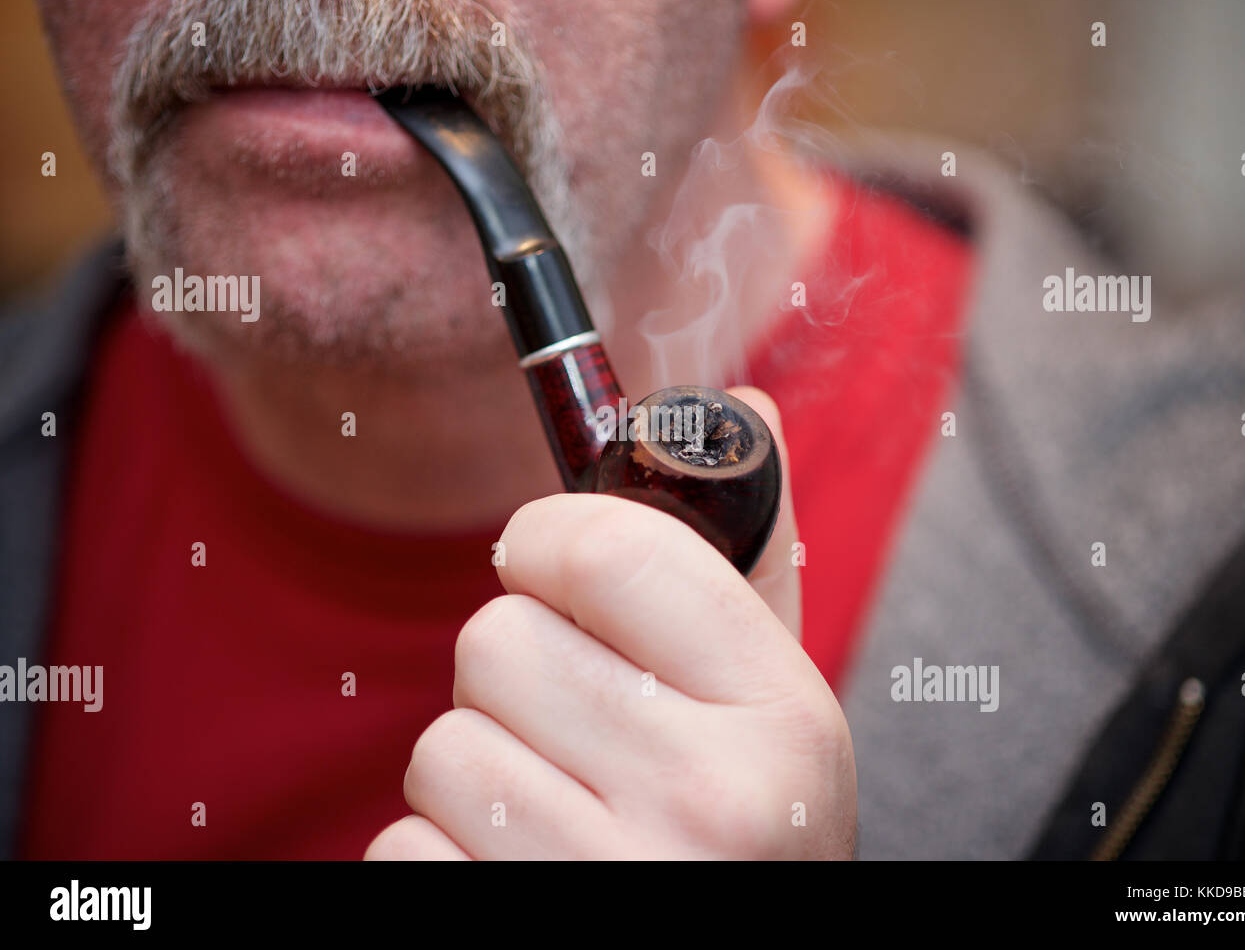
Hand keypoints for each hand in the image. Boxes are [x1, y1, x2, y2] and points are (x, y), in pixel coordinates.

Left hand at [365, 388, 856, 858]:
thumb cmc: (744, 841)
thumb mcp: (778, 716)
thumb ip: (752, 568)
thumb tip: (748, 411)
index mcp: (780, 719)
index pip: (605, 548)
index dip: (551, 539)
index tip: (549, 561)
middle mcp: (704, 804)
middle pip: (499, 639)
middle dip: (521, 675)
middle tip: (578, 732)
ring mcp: (599, 883)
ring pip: (442, 743)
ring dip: (483, 769)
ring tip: (560, 816)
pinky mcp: (500, 934)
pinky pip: (401, 845)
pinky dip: (442, 857)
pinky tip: (521, 877)